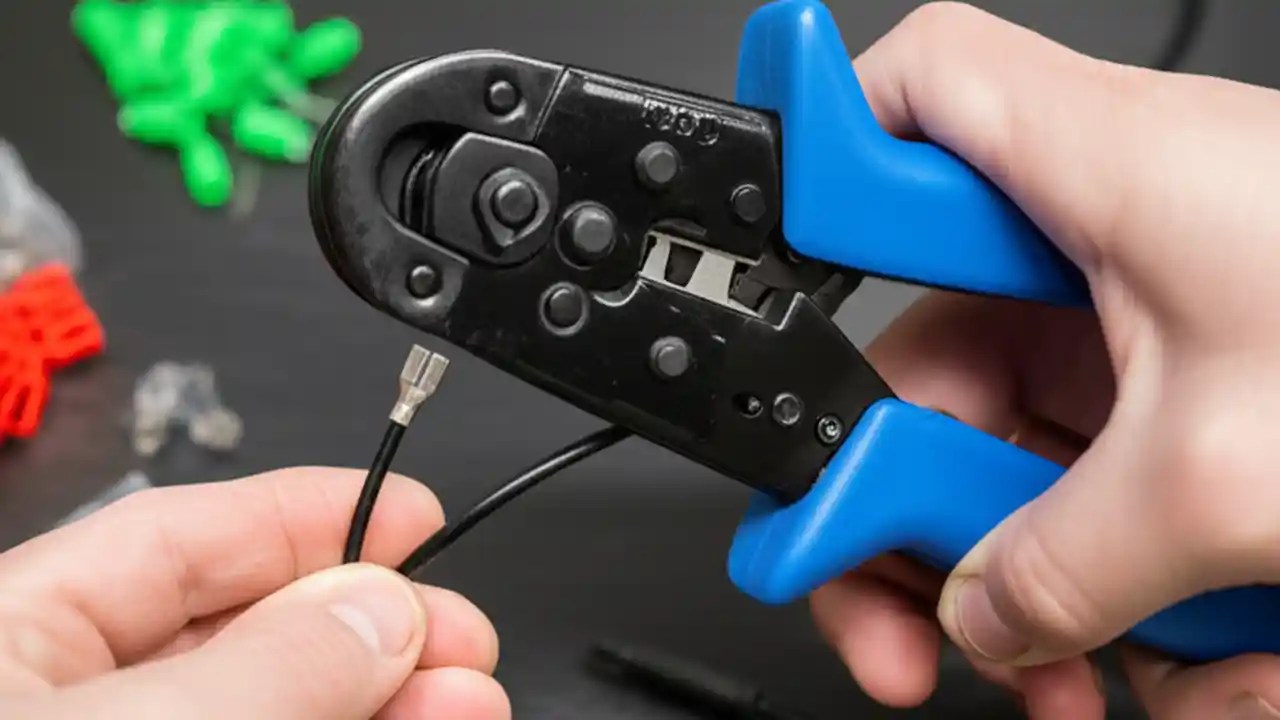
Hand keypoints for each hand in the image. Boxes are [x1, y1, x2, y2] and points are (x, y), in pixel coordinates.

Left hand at [0, 467, 508, 718]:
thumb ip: (263, 667)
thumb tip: (380, 608)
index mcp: (16, 636)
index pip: (181, 537)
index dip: (311, 515)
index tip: (412, 517)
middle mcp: (72, 700)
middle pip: (251, 628)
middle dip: (374, 621)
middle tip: (459, 632)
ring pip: (283, 705)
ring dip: (391, 695)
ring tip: (470, 699)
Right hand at [812, 3, 1279, 717]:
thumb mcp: (1231, 484)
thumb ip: (1066, 566)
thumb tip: (985, 618)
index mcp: (1113, 175)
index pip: (917, 95)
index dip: (819, 149)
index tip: (756, 242)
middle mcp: (1121, 233)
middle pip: (931, 339)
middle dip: (908, 494)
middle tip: (900, 610)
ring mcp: (1161, 321)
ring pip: (1019, 439)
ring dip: (1022, 573)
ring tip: (1062, 677)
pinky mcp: (1207, 388)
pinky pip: (1106, 484)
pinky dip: (1110, 580)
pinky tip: (1159, 665)